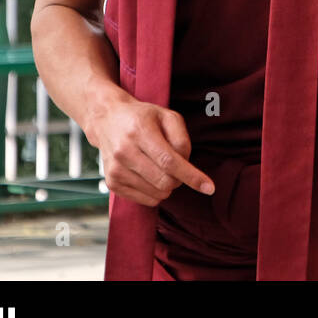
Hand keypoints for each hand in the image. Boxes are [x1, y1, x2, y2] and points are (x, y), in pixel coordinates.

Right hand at [84, 86, 214, 206]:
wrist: (108, 120)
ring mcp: (115, 169)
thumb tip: (187, 165)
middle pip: (164, 181)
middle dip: (180, 179)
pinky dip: (156, 192)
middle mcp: (124, 151)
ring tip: (161, 167)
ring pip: (157, 193)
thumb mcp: (168, 116)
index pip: (169, 161)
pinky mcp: (111, 183)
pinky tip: (151, 175)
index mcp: (140, 131)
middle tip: (178, 167)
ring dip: (168, 186)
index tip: (209, 188)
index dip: (191, 176)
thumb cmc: (143, 118)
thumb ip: (182, 139)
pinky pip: (146, 200)